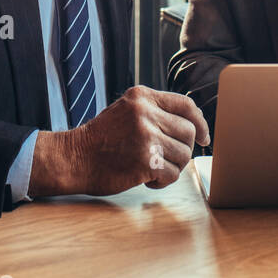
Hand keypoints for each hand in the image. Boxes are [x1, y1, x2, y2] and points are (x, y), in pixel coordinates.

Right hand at [29, 85, 209, 197]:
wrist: (73, 158)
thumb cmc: (100, 138)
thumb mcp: (126, 111)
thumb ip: (154, 111)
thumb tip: (192, 125)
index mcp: (142, 97)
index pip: (186, 105)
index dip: (201, 122)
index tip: (204, 137)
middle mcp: (145, 113)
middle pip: (189, 132)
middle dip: (184, 149)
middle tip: (168, 158)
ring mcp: (146, 137)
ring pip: (184, 155)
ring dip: (172, 166)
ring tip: (153, 167)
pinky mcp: (145, 161)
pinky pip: (172, 174)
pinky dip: (163, 181)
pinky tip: (147, 178)